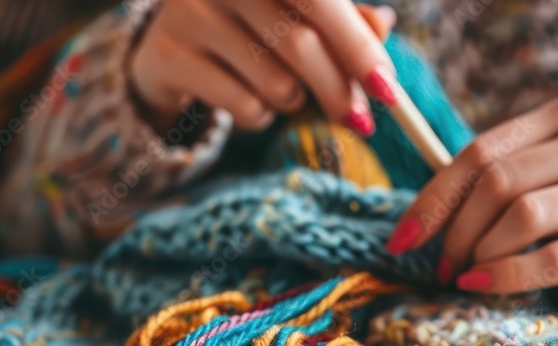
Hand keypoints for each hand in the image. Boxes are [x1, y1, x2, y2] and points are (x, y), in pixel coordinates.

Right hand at [129, 0, 398, 134]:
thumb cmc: (253, 23)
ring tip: (283, 89)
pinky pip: (245, 107)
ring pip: (277, 83)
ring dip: (295, 101)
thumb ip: (345, 18)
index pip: (322, 0)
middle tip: (360, 121)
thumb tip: (383, 28)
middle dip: (338, 91)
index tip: (388, 90)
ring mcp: (189, 12)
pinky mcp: (170, 55)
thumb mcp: (300, 12)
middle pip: (301, 46)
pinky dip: (262, 116)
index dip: (358, 46)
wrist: (172, 41)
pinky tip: (249, 98)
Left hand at [387, 90, 557, 300]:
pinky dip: (510, 275)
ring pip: (525, 216)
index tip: (402, 239)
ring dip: (480, 253)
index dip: (434, 198)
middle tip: (441, 267)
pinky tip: (485, 285)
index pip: (483, 151)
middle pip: (499, 182)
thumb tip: (423, 218)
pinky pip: (556, 258)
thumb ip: (508, 175)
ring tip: (465, 276)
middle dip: (455, 231)